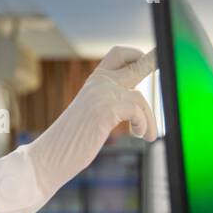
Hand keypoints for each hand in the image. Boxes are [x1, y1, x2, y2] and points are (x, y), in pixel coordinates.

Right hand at [25, 46, 157, 197]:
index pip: (118, 55)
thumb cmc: (69, 143)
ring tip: (147, 134)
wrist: (48, 157)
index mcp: (94, 82)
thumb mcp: (91, 117)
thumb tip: (135, 106)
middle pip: (134, 63)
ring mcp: (102, 94)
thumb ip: (110, 105)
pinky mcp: (106, 110)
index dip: (135, 55)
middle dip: (153, 61)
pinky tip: (140, 136)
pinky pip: (138, 112)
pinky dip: (143, 126)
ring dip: (149, 119)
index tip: (145, 59)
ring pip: (140, 98)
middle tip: (164, 55)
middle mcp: (98, 83)